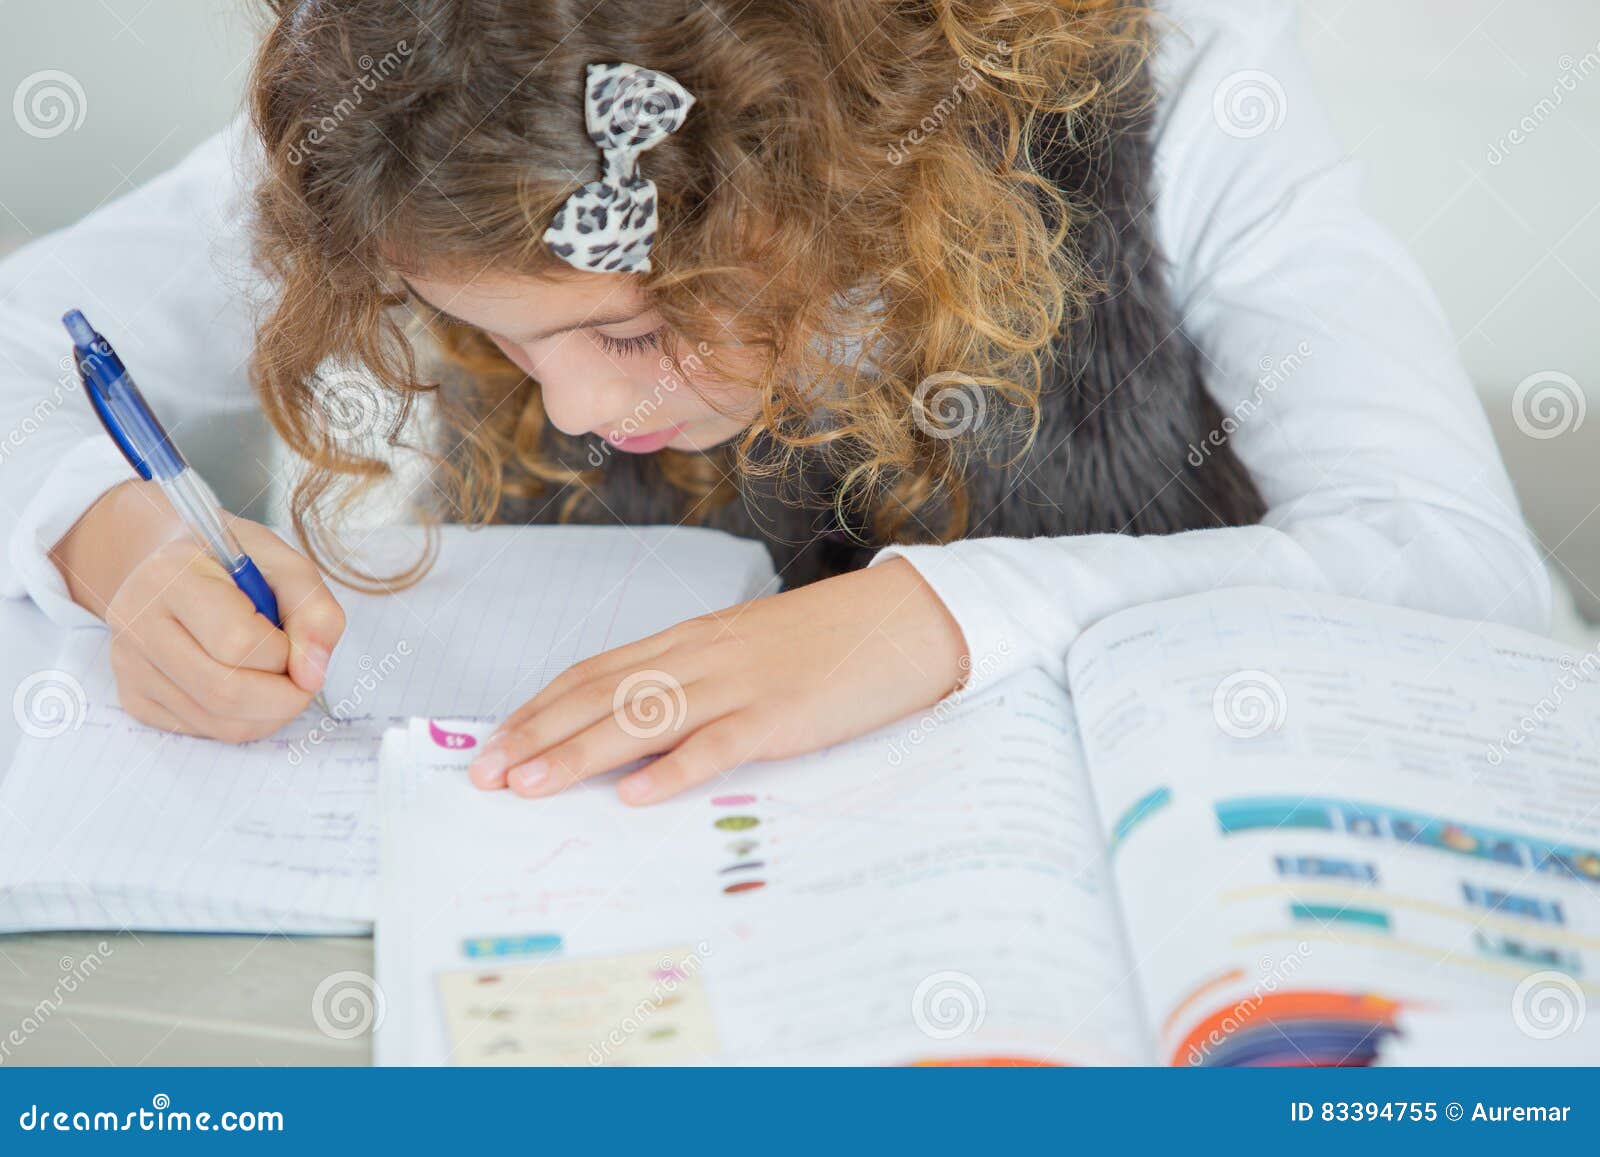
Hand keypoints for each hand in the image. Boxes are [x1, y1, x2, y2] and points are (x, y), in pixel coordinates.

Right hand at [51, 480, 345, 741]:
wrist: (176, 566)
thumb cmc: (234, 563)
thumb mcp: (284, 564)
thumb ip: (313, 610)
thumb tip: (312, 675)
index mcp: (170, 576)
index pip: (237, 642)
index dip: (284, 652)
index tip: (296, 640)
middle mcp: (135, 622)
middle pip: (224, 691)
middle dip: (284, 696)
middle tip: (303, 679)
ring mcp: (128, 665)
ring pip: (217, 722)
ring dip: (269, 714)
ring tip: (280, 682)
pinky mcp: (133, 697)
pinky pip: (202, 731)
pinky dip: (242, 721)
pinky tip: (248, 688)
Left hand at [468, 557, 968, 804]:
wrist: (903, 619)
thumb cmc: (825, 641)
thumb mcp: (746, 651)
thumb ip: (692, 681)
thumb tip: (635, 730)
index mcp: (689, 641)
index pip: (593, 672)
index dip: (538, 708)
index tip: (492, 742)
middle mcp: (700, 656)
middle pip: (602, 693)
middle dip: (536, 735)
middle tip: (485, 773)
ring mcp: (740, 684)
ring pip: (643, 717)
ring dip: (580, 753)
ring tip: (530, 786)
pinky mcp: (782, 715)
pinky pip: (719, 744)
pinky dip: (673, 770)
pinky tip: (635, 795)